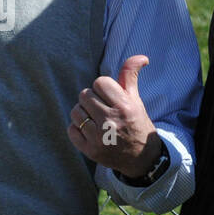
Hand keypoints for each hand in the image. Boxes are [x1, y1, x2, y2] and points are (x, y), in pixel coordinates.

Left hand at [68, 55, 161, 177]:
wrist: (141, 158)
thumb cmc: (136, 123)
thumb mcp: (136, 100)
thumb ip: (131, 76)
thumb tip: (142, 57)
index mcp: (124, 107)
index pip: (99, 82)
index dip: (103, 88)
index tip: (110, 97)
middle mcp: (111, 122)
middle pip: (84, 95)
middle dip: (92, 99)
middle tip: (102, 108)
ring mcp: (99, 138)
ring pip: (76, 111)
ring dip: (83, 113)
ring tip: (95, 119)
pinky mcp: (90, 151)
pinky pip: (71, 130)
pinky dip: (78, 129)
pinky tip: (90, 131)